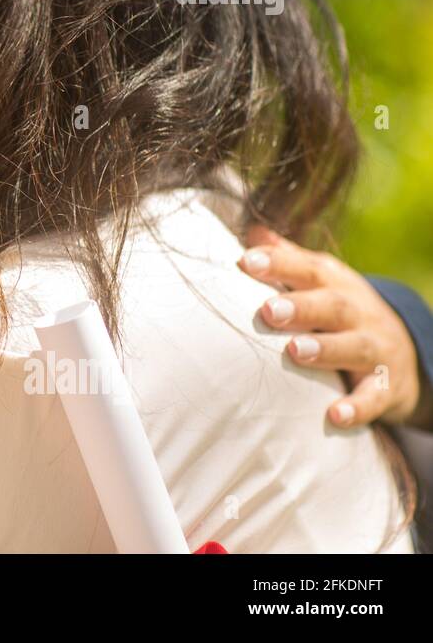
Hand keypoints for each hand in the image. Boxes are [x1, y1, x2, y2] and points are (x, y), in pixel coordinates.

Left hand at [238, 226, 425, 427]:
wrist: (402, 351)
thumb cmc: (338, 311)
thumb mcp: (319, 280)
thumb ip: (286, 257)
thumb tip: (250, 231)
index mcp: (334, 283)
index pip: (306, 268)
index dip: (277, 263)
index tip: (244, 262)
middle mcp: (357, 312)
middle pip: (332, 305)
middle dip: (301, 307)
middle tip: (267, 311)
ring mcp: (375, 348)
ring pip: (354, 346)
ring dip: (325, 349)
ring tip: (295, 351)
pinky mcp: (386, 386)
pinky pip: (373, 397)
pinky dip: (357, 407)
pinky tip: (334, 415)